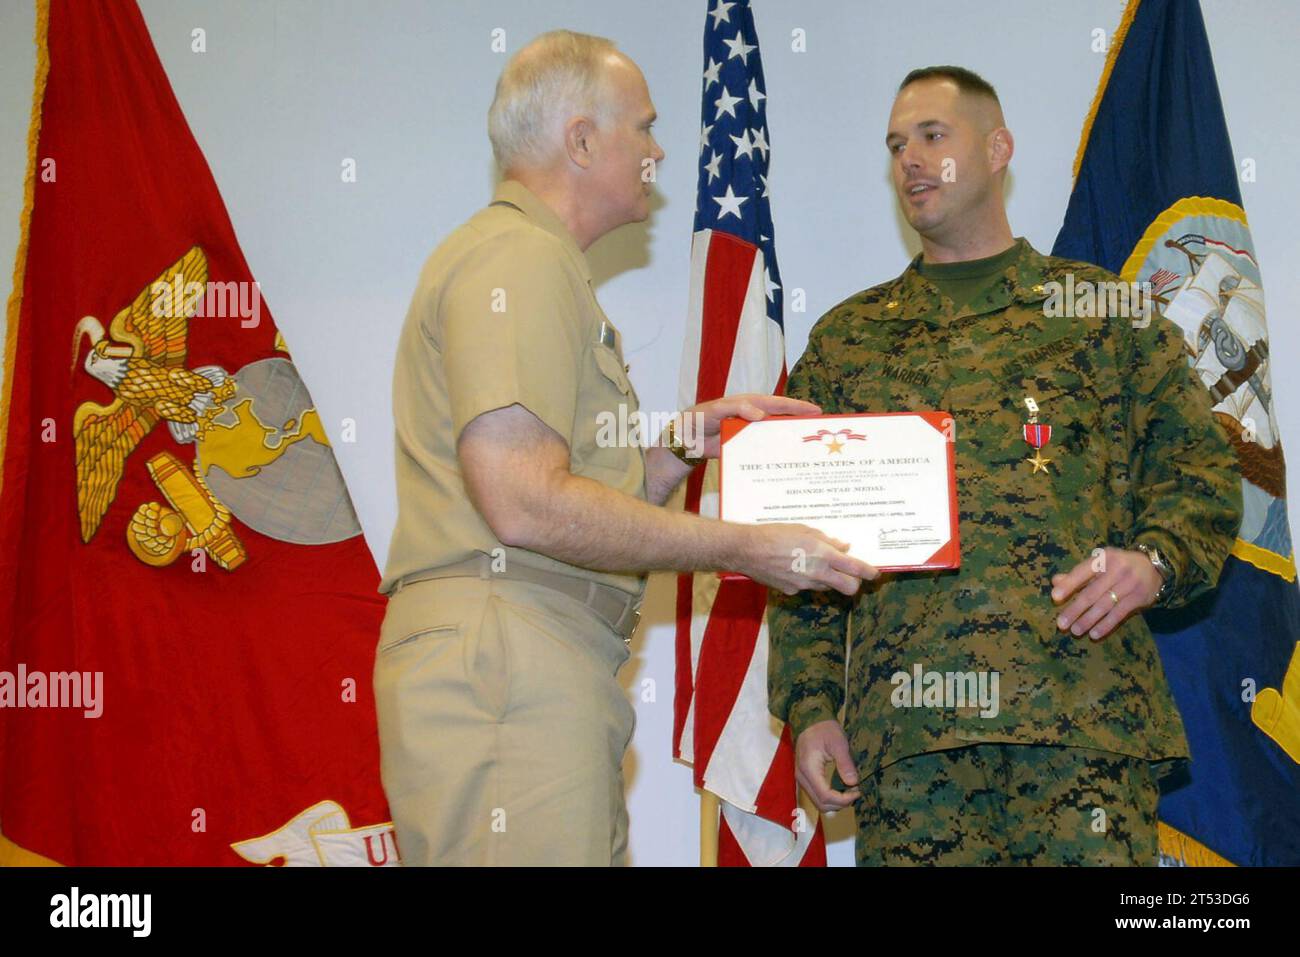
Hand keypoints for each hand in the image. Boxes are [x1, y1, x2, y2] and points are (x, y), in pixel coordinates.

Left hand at [681, 394, 820, 459]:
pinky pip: (764, 450)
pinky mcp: (746, 448)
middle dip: (800, 421)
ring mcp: (751, 433)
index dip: (796, 407)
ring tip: (810, 445)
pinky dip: (776, 454)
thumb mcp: (716, 410)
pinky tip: (787, 462)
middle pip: (781, 419)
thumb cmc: (699, 419)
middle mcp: (754, 418)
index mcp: (749, 404)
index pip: (777, 404)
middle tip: (821, 427)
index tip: (815, 411)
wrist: (686, 441)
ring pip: (775, 435)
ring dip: (790, 439)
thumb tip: (761, 413)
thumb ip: (737, 408)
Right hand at [739, 523, 877, 595]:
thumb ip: (825, 540)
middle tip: (850, 574)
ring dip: (828, 578)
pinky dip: (806, 579)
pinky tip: (792, 567)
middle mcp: (817, 573)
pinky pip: (806, 586)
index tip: (874, 573)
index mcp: (822, 554)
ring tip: (813, 563)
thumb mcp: (803, 530)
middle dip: (854, 583)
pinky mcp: (791, 590)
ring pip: (827, 587)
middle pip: (848, 587)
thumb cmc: (774, 534)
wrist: (747, 549)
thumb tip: (842, 546)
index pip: (854, 568)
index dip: (868, 572)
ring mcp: (804, 585)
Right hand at [795, 719, 860, 811]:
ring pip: (819, 802)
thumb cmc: (824, 729)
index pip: (825, 795)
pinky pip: (817, 795)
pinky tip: (841, 789)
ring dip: (835, 802)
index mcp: (809, 769)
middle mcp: (802, 777)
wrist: (810, 721)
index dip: (843, 799)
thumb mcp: (838, 742)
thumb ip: (845, 763)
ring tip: (850, 791)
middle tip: (855, 792)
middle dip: (840, 803)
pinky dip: (830, 797)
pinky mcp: (805, 778)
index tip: (857, 791)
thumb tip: (853, 783)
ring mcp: (802, 779)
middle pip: (821, 803)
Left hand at [1051, 547, 1162, 641]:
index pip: (1083, 571)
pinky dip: (1106, 625)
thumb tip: (1055, 582)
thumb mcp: (1100, 564)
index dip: (1069, 584)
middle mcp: (1117, 568)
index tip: (1054, 597)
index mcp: (1104, 557)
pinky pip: (1119, 614)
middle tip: (1061, 624)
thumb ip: (1078, 574)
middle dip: (1075, 609)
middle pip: (1092, 592)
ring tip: (1075, 631)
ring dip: (1088, 620)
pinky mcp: (1139, 597)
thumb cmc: (1117, 566)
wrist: (1153, 567)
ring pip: (1104, 605)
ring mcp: (1129, 583)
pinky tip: (1094, 634)